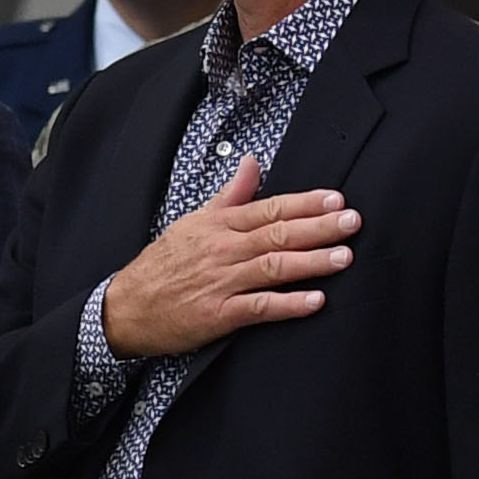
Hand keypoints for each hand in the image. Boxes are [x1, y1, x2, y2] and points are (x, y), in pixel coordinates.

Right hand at [94, 158, 357, 361]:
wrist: (126, 307)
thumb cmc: (163, 264)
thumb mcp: (193, 222)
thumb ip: (230, 195)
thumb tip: (253, 163)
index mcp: (219, 225)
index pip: (269, 208)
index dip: (305, 204)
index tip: (337, 199)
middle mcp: (223, 250)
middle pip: (277, 234)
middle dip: (318, 227)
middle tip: (353, 222)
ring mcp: (221, 282)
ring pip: (273, 267)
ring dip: (311, 262)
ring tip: (344, 257)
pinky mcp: (217, 315)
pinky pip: (258, 308)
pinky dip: (288, 305)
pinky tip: (315, 301)